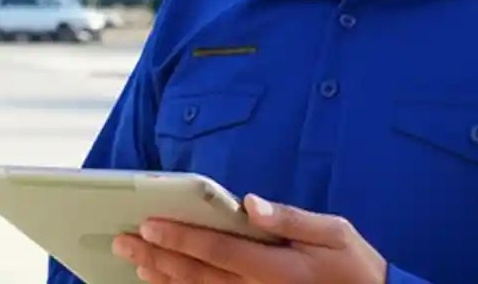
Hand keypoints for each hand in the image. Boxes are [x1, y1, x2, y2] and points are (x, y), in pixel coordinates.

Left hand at [112, 194, 386, 282]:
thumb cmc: (354, 266)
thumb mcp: (334, 233)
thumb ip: (290, 218)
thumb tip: (250, 202)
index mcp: (277, 267)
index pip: (218, 250)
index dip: (181, 238)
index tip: (149, 224)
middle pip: (197, 276)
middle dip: (157, 257)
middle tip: (123, 242)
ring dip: (163, 279)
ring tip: (134, 263)